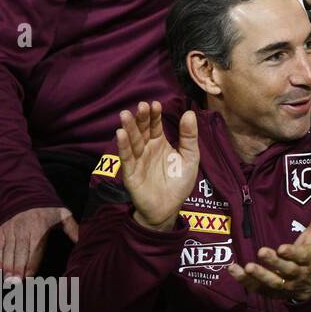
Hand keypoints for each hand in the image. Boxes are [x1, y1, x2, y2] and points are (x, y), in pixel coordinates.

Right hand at [0, 207, 78, 278]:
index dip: (31, 264)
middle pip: (20, 253)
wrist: (25, 194)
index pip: (35, 249)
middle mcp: (24, 230)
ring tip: (7, 280)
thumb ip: (73, 229)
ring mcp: (11, 230)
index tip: (29, 277)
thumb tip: (84, 241)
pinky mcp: (2, 231)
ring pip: (8, 251)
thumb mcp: (63, 215)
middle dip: (17, 269)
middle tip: (16, 283)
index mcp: (39, 228)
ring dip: (7, 267)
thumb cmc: (47, 208)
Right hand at [116, 101, 199, 231]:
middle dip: (141, 118)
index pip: (155, 125)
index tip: (155, 104)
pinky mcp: (130, 173)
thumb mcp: (190, 157)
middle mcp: (146, 149)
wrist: (169, 208)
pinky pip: (126, 158)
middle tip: (141, 106)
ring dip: (129, 128)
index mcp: (160, 143)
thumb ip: (189, 137)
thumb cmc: (179, 182)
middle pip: (142, 130)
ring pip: (132, 141)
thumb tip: (190, 113)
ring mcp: (137, 160)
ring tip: (126, 115)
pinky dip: (123, 146)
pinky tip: (120, 133)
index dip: (154, 115)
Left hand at [228, 191, 310, 301]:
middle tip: (261, 251)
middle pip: (287, 270)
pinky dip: (244, 281)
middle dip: (274, 262)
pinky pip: (256, 288)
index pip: (303, 257)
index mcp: (310, 259)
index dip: (293, 254)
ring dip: (260, 275)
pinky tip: (232, 269)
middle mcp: (298, 274)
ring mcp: (284, 285)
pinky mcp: (270, 291)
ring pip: (272, 282)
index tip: (282, 248)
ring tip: (247, 267)